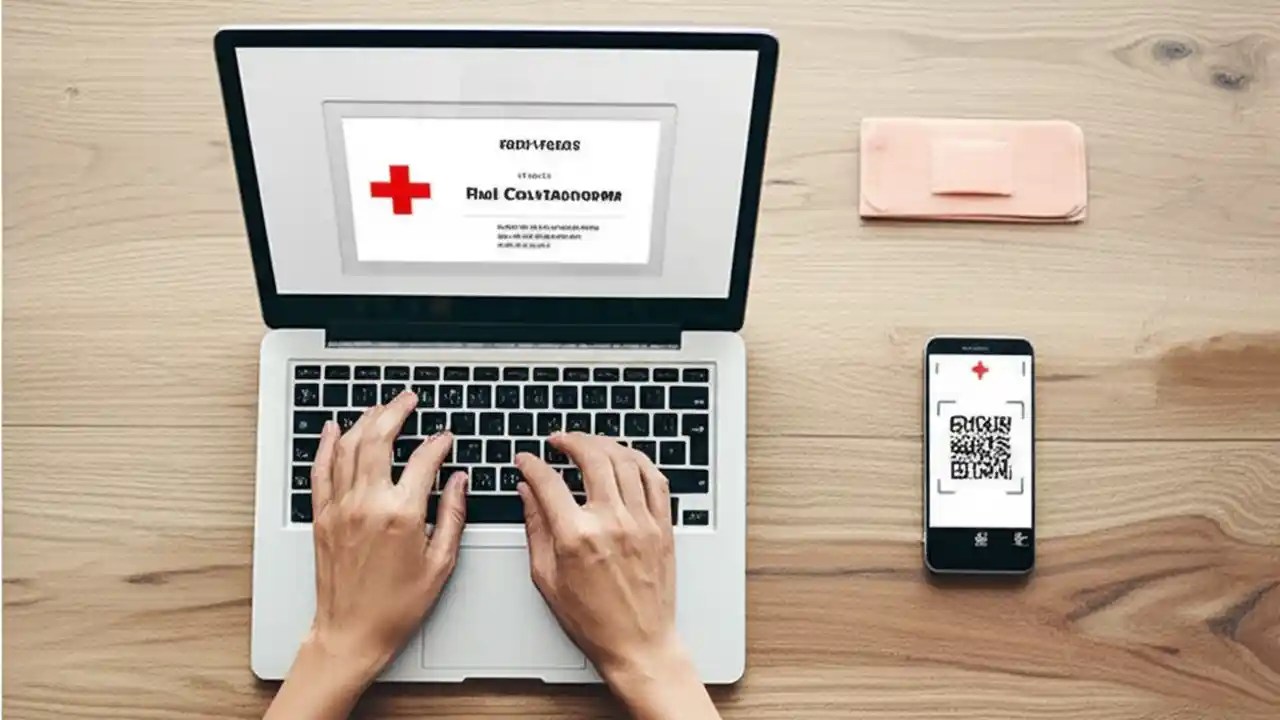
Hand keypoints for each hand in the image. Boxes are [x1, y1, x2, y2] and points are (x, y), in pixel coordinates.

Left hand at [265, 390, 466, 719]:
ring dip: (366, 420)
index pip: (424, 459)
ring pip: (349, 447)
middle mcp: (367, 504)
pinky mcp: (322, 517)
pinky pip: (321, 470)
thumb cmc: (396, 606)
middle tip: (408, 400)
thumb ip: (452, 514)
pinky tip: (334, 429)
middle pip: (379, 438)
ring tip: (380, 407)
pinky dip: (327, 445)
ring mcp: (341, 508)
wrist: (351, 633)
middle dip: (396, 410)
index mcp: (402, 514)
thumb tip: (458, 480)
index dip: (439, 443)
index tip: (446, 439)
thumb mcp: (440, 562)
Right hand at [516, 433, 718, 719]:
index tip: (525, 460)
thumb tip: (527, 492)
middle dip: (571, 440)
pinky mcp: (662, 527)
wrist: (639, 644)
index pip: (548, 481)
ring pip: (626, 461)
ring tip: (590, 443)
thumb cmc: (592, 620)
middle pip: (592, 457)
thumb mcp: (547, 578)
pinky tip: (626, 458)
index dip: (532, 464)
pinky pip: (655, 479)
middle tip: (559, 440)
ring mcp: (641, 522)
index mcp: (576, 536)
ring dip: (604, 443)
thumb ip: (535, 528)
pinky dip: (639, 460)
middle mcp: (612, 522)